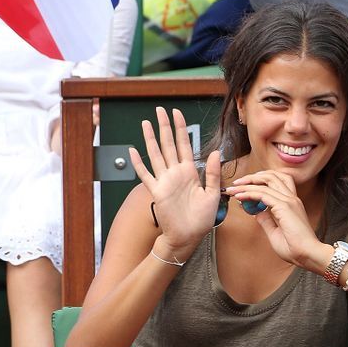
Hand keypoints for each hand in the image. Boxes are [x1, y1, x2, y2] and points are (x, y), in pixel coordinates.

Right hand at [128, 107, 220, 255]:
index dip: (181, 129)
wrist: (189, 236)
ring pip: (156, 155)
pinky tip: (132, 151)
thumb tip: (215, 152)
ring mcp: (165, 181)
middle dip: (165, 126)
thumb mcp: (213, 194)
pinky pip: (145, 175)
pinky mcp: (156, 192)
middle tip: (160, 110)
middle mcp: (176, 173)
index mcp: (191, 172)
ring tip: (145, 123)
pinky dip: (138, 163)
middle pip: (168, 144)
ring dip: (151, 139)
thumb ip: (214, 173)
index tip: (177, 113)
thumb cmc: (202, 218)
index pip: (184, 145)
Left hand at [226, 171, 329, 267]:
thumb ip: (266, 220)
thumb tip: (256, 213)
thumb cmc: (294, 248)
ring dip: (248, 183)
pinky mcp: (284, 207)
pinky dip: (249, 193)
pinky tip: (239, 197)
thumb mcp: (275, 232)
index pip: (277, 181)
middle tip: (237, 183)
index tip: (244, 187)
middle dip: (252, 177)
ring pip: (266, 182)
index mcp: (292, 203)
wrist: (306, 255)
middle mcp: (291, 198)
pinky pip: (263, 194)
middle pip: (272, 176)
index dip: (260, 181)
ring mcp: (289, 201)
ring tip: (234, 188)